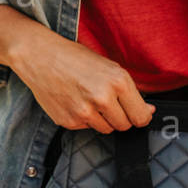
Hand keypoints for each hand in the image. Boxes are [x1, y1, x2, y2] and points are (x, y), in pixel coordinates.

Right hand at [10, 26, 154, 132]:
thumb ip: (129, 91)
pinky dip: (83, 118)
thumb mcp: (108, 67)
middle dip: (120, 117)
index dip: (140, 116)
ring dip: (102, 119)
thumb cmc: (74, 58)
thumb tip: (147, 111)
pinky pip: (86, 128)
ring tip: (89, 99)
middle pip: (124, 126)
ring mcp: (84, 112)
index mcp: (118, 81)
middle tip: (108, 102)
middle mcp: (102, 99)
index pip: (140, 116)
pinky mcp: (68, 121)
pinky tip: (74, 101)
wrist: (40, 57)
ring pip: (106, 129)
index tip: (137, 114)